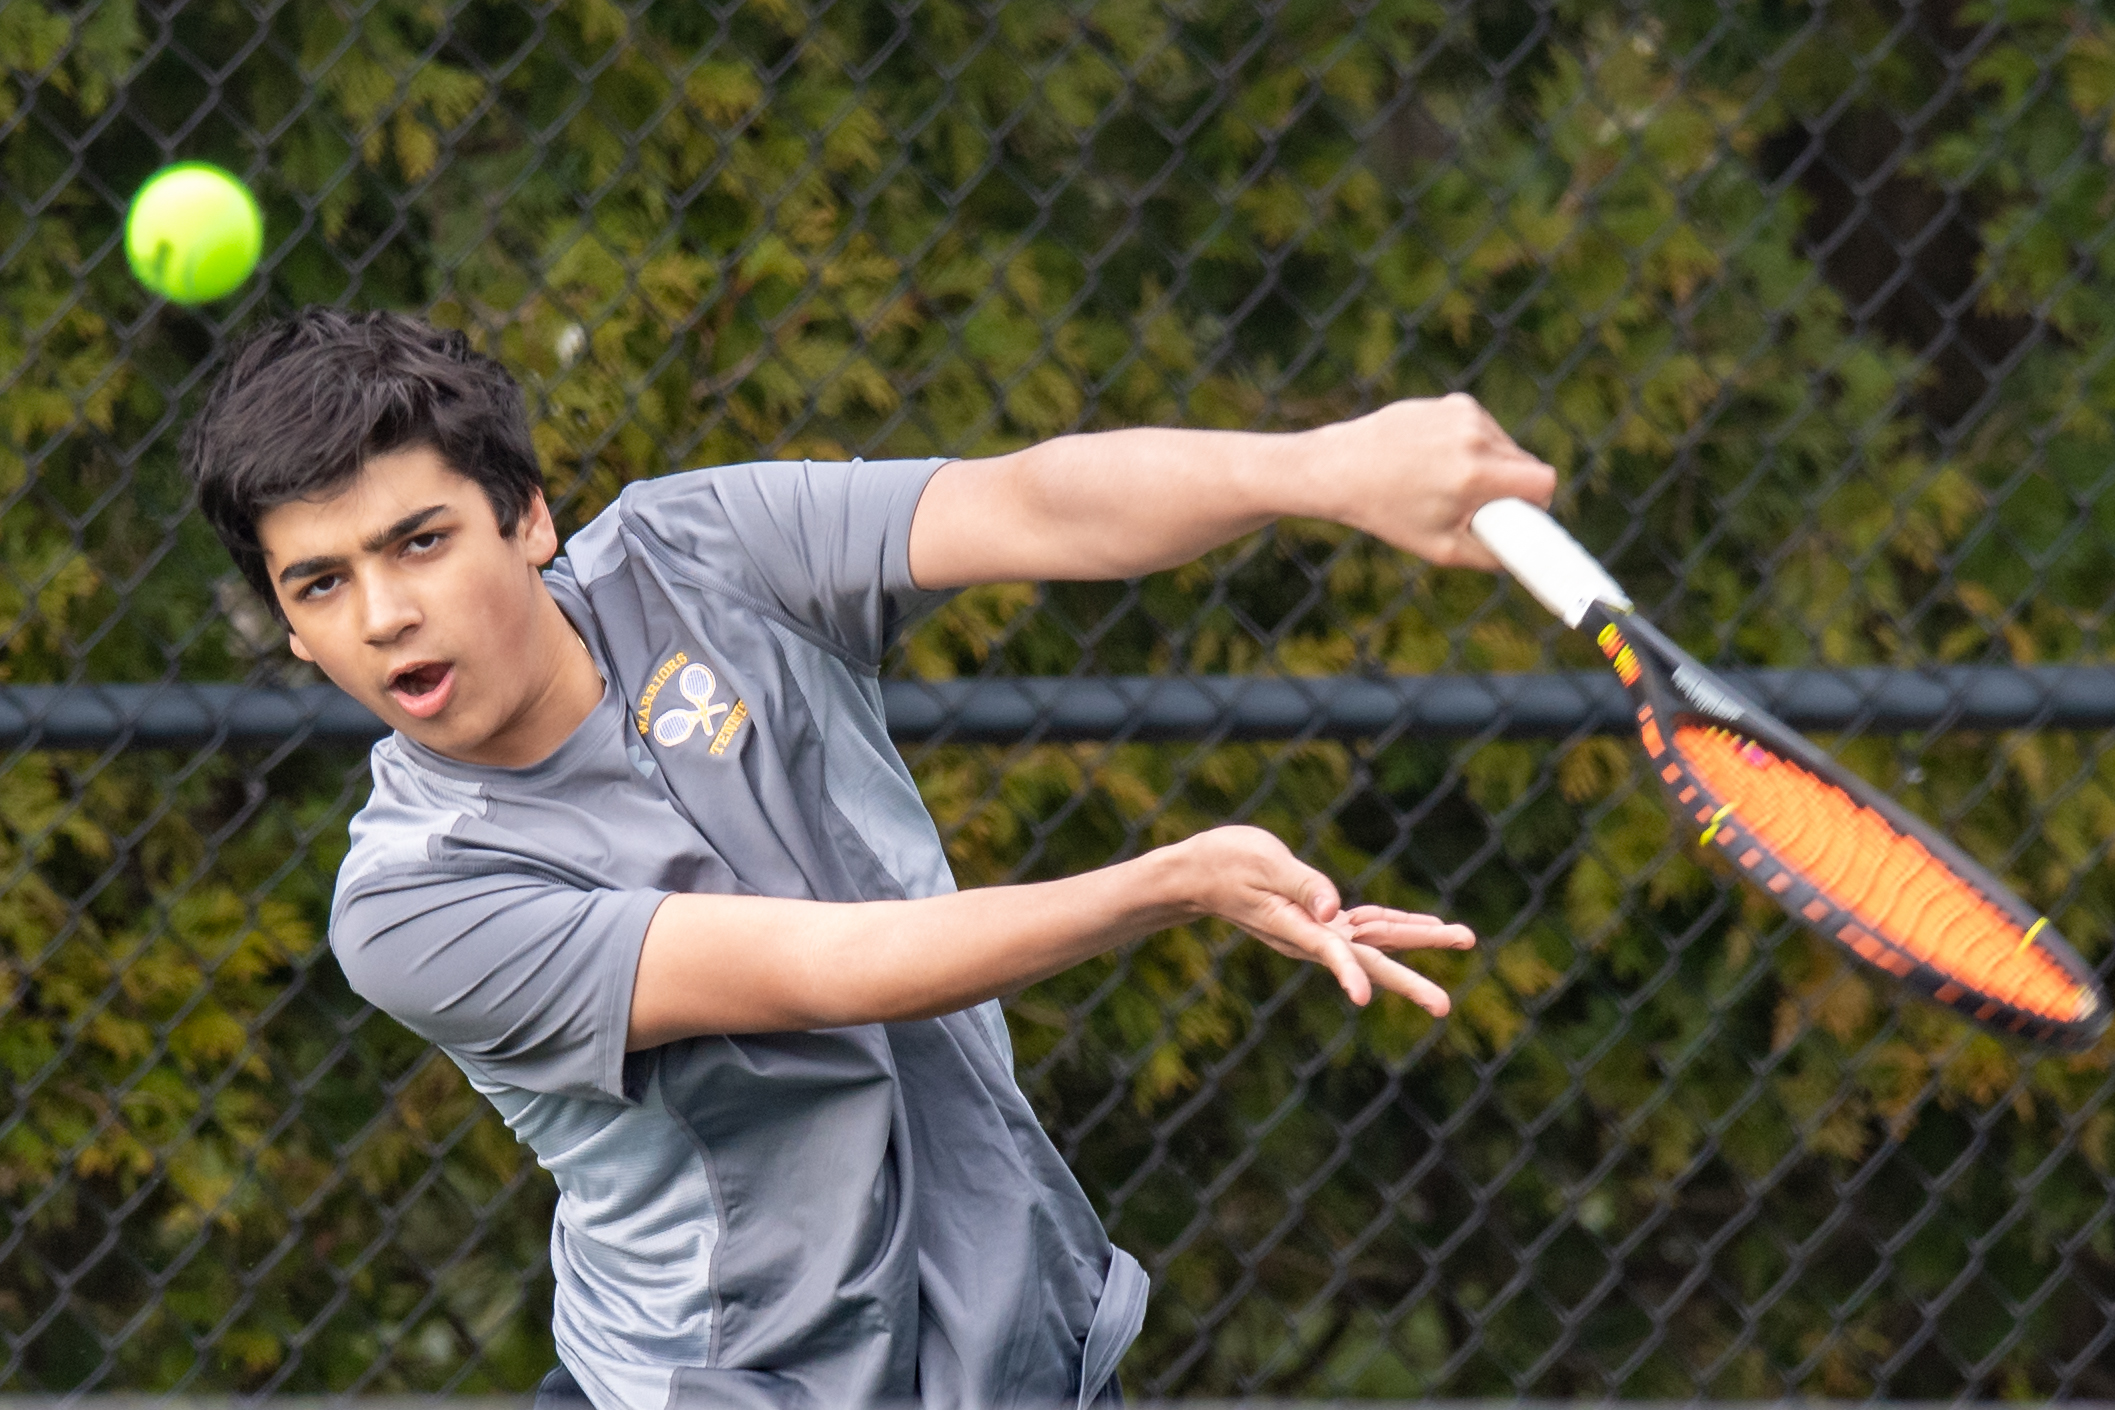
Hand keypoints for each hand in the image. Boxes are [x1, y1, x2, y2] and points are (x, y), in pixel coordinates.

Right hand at [1172, 825, 1474, 1014]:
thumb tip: (1336, 910)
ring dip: (1420, 941)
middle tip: (1443, 1006)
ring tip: (1464, 937)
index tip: (1364, 1000)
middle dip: (1408, 979)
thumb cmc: (1226, 862)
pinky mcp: (1320, 920)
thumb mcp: (1264, 863)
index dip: (1348, 973)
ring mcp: (1318, 933)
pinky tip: (1425, 927)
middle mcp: (1311, 938)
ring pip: (1377, 943)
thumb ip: (1303, 885)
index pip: (1329, 952)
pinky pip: (1368, 926)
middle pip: (1369, 960)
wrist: (1199, 875)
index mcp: (1294, 927)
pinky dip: (1398, 926)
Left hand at [1302, 393, 1556, 570]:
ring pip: (1507, 445)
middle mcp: (1474, 437)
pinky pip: (1484, 429)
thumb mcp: (1441, 548)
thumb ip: (1491, 556)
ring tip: (1451, 482)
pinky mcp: (1454, 402)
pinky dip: (1473, 446)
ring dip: (1493, 465)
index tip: (1521, 515)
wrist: (1342, 468)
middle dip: (1512, 487)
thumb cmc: (1388, 512)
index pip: (1543, 481)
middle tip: (1478, 505)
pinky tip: (1440, 458)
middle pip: (1527, 463)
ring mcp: (1465, 415)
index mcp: (1475, 474)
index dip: (1538, 503)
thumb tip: (1525, 557)